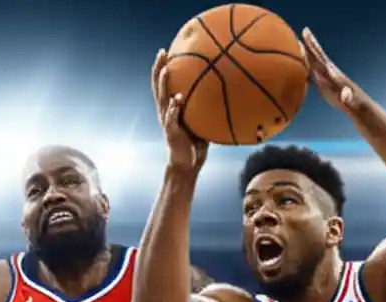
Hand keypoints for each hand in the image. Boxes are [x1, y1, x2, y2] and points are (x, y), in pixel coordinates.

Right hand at [152, 49, 208, 171]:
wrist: (187, 165)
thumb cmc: (196, 144)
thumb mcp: (202, 122)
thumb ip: (207, 108)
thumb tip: (227, 95)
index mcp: (171, 108)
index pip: (164, 85)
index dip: (163, 68)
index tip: (165, 51)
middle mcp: (166, 112)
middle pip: (158, 86)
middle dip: (159, 68)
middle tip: (161, 53)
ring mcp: (167, 122)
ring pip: (162, 99)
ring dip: (164, 84)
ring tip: (166, 70)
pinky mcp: (172, 133)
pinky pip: (171, 118)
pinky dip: (173, 108)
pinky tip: (177, 99)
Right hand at [301, 28, 369, 115]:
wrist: (361, 108)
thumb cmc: (358, 107)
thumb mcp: (354, 104)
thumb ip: (348, 99)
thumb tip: (344, 93)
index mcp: (338, 78)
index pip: (326, 63)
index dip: (317, 53)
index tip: (310, 44)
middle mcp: (333, 75)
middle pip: (321, 58)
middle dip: (313, 46)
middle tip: (306, 30)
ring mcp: (329, 78)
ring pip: (317, 62)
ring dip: (309, 51)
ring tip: (302, 40)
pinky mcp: (326, 84)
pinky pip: (315, 72)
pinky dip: (308, 64)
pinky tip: (302, 58)